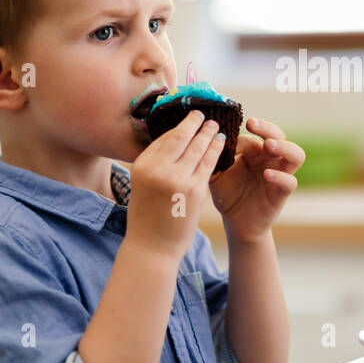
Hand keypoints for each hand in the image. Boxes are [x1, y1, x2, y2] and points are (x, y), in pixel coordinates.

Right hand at [125, 110, 227, 262]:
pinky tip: (222, 142)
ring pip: (196, 148)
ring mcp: (177, 179)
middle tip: (203, 114)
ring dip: (208, 133)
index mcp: (141, 166)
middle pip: (180, 137)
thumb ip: (155, 166)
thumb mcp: (143, 186)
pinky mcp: (194, 190)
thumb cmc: (148, 218)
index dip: (178, 126)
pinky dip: (216, 150)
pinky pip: (208, 163)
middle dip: (193, 123)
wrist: (152, 248)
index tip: (187, 118)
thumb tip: (172, 142)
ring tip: (215, 125)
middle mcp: (157, 169)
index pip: (162, 139)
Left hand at [208, 117, 302, 242]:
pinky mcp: (281, 193)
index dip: (242, 135)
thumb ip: (216, 157)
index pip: (254, 136)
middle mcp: (269, 160)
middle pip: (279, 136)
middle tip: (252, 124)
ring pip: (296, 154)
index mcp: (254, 152)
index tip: (225, 136)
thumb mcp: (217, 174)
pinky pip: (290, 181)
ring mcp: (279, 175)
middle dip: (267, 128)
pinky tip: (267, 175)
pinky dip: (281, 176)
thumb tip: (213, 137)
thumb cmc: (227, 194)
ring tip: (269, 145)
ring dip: (284, 147)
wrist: (236, 222)